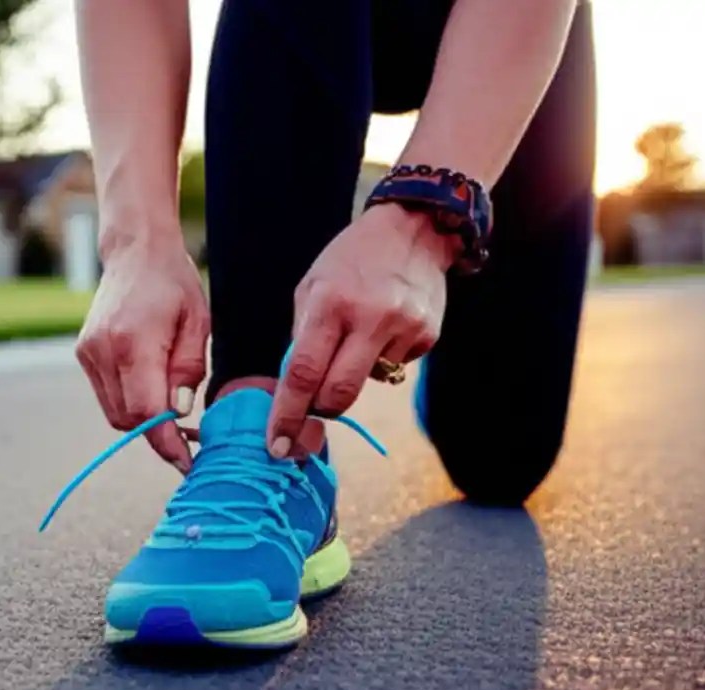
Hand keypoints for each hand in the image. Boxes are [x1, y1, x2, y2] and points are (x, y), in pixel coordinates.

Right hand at [76, 234, 209, 471]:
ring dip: (143, 421)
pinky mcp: (85, 353)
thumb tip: (180, 412)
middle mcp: (104, 351)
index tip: (186, 461)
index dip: (166, 442)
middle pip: (128, 419)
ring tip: (174, 414)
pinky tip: (152, 391)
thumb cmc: (174, 284)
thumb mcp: (198, 323)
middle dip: (158, 435)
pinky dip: (130, 404)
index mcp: (133, 343)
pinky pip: (107, 396)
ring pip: (115, 413)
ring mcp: (89, 353)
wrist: (136, 252)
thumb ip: (189, 370)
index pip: (146, 412)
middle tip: (189, 440)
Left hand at [267, 204, 455, 456]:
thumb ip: (302, 337)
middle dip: (321, 411)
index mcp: (330, 304)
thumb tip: (294, 390)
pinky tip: (385, 326)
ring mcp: (403, 329)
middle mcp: (369, 318)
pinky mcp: (428, 336)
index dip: (287, 414)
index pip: (302, 373)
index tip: (276, 445)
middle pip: (339, 394)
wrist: (415, 229)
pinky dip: (382, 358)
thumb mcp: (313, 286)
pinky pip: (395, 367)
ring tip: (360, 331)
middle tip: (312, 409)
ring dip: (356, 371)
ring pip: (369, 382)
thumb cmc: (351, 260)